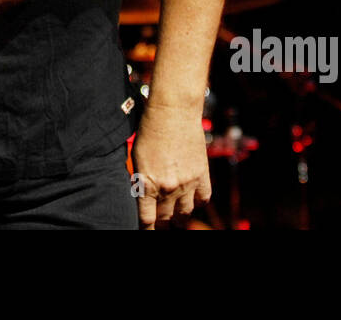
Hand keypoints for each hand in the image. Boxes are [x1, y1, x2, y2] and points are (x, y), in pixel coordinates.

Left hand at [131, 103, 211, 228]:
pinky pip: (203, 199)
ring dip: (179, 215)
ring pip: (185, 213)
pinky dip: (198, 202)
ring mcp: (187, 183)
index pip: (147, 219)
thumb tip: (142, 195)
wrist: (173, 111)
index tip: (146, 229)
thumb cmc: (150, 129)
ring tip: (175, 213)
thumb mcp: (137, 156)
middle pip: (165, 217)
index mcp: (148, 183)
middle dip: (162, 220)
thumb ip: (141, 178)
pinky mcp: (202, 174)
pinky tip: (192, 199)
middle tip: (160, 219)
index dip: (147, 228)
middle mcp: (168, 187)